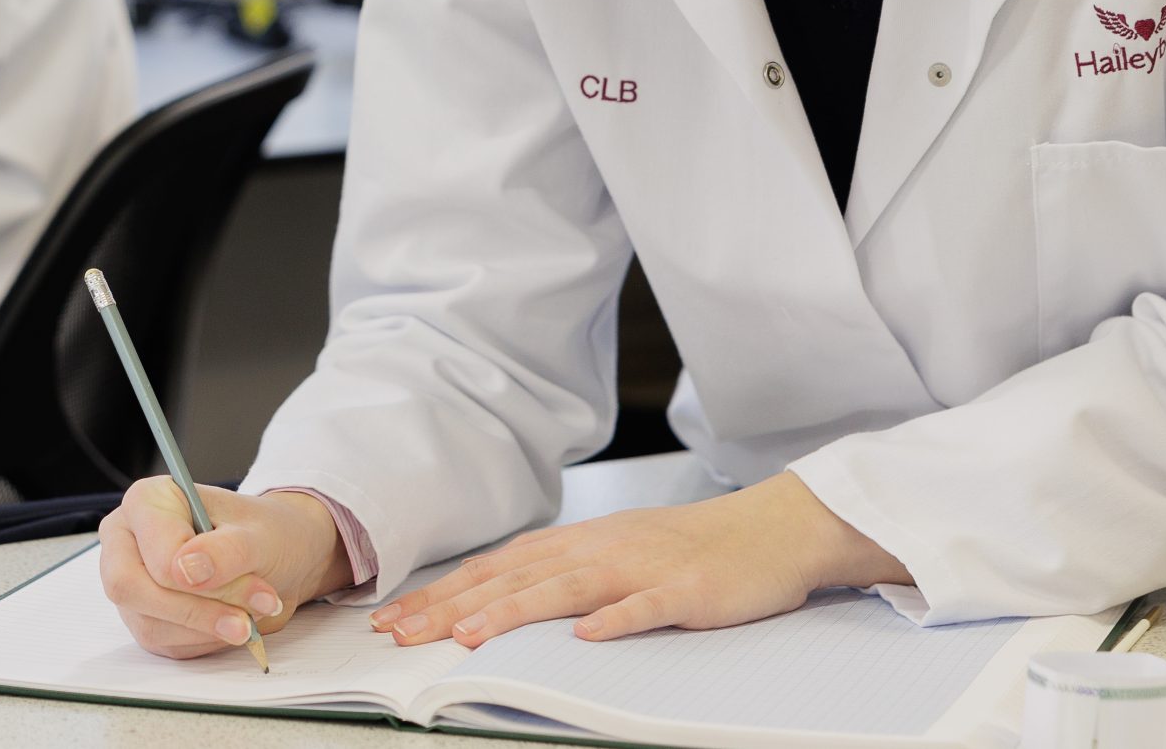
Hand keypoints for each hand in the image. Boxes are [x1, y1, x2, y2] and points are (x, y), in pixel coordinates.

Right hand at [99, 479, 355, 659]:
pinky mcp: (144, 618)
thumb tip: (186, 570)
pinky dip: (205, 641)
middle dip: (195, 612)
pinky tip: (230, 621)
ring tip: (250, 617)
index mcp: (146, 501)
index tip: (254, 589)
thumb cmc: (262, 534)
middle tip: (246, 623)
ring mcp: (132, 583)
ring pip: (149, 624)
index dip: (201, 579)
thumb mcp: (258, 536)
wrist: (274, 558)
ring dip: (207, 629)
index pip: (155, 552)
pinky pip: (164, 643)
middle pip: (130, 587)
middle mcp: (127, 540)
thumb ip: (225, 550)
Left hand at [371, 470, 909, 649]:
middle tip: (400, 634)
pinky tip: (586, 637)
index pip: (496, 567)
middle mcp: (600, 549)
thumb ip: (564, 574)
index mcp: (580, 543)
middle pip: (514, 578)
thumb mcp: (617, 553)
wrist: (772, 529)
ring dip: (513, 611)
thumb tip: (499, 598)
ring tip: (466, 636)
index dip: (442, 592)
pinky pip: (646, 608)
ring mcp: (643, 568)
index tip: (394, 618)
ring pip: (566, 590)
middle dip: (452, 605)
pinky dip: (616, 620)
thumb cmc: (690, 547)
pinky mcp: (687, 591)